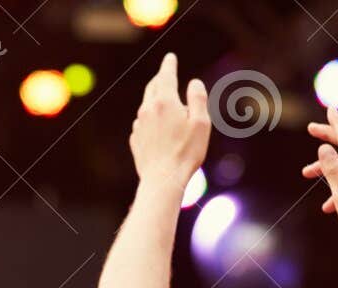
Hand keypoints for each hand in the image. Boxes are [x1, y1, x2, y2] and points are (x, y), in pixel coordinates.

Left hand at [129, 54, 209, 186]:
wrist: (162, 179)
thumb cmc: (186, 152)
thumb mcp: (201, 122)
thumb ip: (198, 99)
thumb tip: (193, 82)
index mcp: (165, 102)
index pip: (166, 76)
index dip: (169, 64)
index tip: (170, 57)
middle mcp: (148, 110)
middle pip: (152, 88)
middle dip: (160, 79)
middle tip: (165, 74)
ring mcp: (139, 126)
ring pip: (146, 105)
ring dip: (155, 100)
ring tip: (164, 101)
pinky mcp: (135, 140)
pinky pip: (142, 123)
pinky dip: (150, 118)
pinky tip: (156, 126)